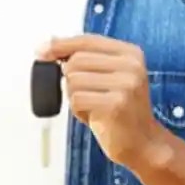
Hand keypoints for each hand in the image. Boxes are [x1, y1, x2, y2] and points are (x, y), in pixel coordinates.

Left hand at [38, 34, 167, 168]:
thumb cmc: (119, 111)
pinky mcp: (116, 104)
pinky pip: (77, 99)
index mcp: (130, 53)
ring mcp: (126, 84)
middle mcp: (131, 65)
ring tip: (93, 106)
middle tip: (86, 95)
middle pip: (76, 60)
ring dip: (74, 97)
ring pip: (73, 80)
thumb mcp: (107, 77)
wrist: (143, 143)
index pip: (86, 40)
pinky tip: (94, 116)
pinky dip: (78, 110)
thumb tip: (47, 46)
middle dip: (71, 80)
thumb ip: (84, 59)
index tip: (41, 52)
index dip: (60, 45)